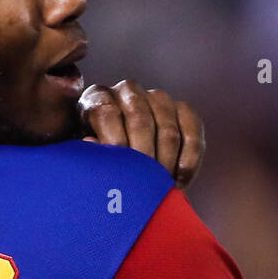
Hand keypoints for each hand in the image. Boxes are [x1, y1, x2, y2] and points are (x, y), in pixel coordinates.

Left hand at [78, 82, 204, 188]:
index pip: (106, 112)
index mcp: (97, 97)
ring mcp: (157, 97)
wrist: (121, 162)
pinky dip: (189, 158)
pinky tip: (181, 180)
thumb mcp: (85, 156)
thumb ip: (86, 151)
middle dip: (143, 157)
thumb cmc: (98, 161)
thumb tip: (90, 142)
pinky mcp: (182, 108)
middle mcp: (127, 90)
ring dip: (166, 162)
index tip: (121, 172)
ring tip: (161, 187)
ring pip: (167, 128)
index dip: (115, 143)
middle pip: (139, 119)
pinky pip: (192, 130)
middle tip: (144, 185)